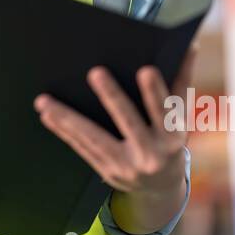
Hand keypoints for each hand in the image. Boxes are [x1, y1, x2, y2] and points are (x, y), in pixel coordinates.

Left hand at [34, 40, 198, 193]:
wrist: (160, 188)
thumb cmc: (169, 141)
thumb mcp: (180, 119)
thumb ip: (180, 83)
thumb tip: (189, 46)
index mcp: (172, 138)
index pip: (165, 112)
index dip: (156, 93)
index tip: (146, 70)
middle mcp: (150, 155)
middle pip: (129, 123)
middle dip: (113, 97)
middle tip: (96, 72)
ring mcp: (126, 166)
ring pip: (95, 139)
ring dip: (68, 118)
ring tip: (46, 101)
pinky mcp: (107, 172)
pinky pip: (82, 148)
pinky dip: (63, 131)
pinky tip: (47, 115)